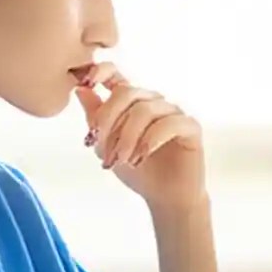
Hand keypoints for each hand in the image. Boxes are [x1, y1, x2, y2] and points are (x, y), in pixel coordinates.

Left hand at [73, 62, 205, 216]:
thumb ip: (95, 119)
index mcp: (132, 103)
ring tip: (123, 161)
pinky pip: (168, 124)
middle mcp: (153, 102)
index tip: (85, 82)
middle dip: (109, 121)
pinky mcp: (190, 126)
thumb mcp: (106, 146)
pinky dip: (149, 141)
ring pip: (144, 110)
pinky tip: (140, 158)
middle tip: (102, 150)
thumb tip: (80, 90)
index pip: (115, 74)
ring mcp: (173, 112)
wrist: (166, 199)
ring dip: (127, 137)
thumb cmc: (139, 173)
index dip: (99, 71)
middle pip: (126, 93)